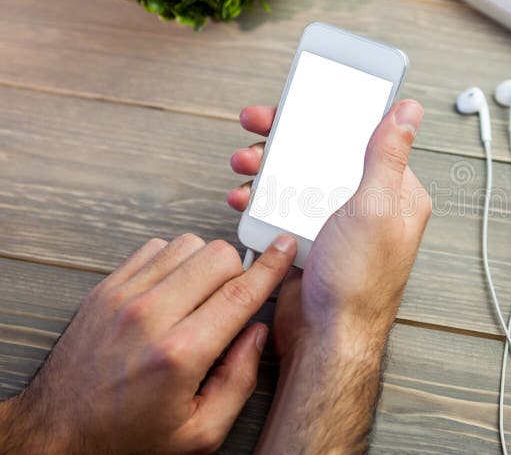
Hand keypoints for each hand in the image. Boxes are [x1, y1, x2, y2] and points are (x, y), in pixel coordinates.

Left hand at [0, 233, 296, 453]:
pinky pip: (154, 248)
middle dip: (238, 271)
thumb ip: (240, 381)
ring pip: (188, 244)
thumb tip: (256, 333)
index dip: (271, 267)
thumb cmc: (126, 436)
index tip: (284, 249)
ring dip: (205, 264)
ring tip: (201, 295)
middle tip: (234, 297)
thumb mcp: (199, 433)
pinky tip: (173, 289)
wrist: (58, 432)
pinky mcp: (105, 289)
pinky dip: (174, 261)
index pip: (240, 293)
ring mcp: (123, 297)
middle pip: (218, 256)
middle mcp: (150, 316)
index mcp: (180, 354)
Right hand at [228, 100, 430, 451]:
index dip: (331, 114)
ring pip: (297, 177)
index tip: (301, 100)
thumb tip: (408, 111)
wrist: (326, 339)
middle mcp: (366, 204)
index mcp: (394, 193)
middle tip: (257, 124)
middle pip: (324, 152)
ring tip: (245, 164)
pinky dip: (260, 197)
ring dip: (266, 166)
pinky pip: (282, 206)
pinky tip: (244, 197)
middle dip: (286, 137)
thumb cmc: (359, 282)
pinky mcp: (309, 239)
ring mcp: (335, 222)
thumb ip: (388, 156)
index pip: (363, 137)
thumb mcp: (375, 207)